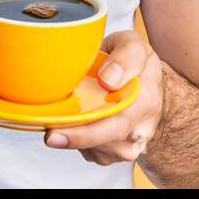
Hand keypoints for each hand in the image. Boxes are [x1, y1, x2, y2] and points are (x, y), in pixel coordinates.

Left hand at [42, 30, 163, 163]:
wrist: (148, 86)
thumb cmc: (137, 66)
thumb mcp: (134, 46)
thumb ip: (125, 56)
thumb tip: (108, 79)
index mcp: (146, 101)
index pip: (117, 124)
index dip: (87, 133)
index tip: (59, 132)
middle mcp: (138, 128)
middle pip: (104, 143)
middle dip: (74, 140)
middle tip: (50, 135)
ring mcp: (126, 144)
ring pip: (94, 149)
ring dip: (75, 136)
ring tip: (67, 113)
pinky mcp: (112, 152)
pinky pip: (90, 152)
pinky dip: (77, 139)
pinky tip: (77, 120)